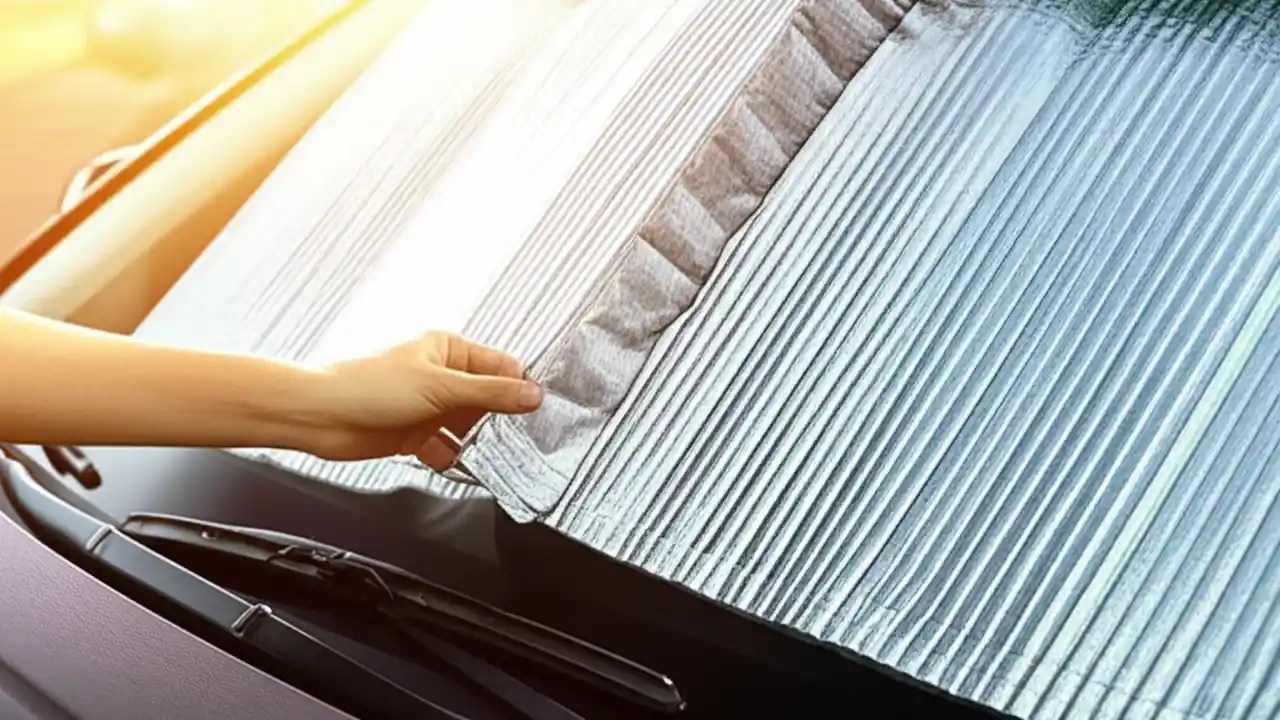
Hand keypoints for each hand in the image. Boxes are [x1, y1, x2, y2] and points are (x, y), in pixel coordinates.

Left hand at [296, 331, 541, 468]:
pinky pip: (447, 448)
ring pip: (468, 427)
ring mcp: (429, 406)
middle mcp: (441, 377)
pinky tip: (451, 461)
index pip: (500, 366)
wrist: (321, 417)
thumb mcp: (440, 387)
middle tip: (513, 435)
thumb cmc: (367, 387)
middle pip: (487, 400)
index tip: (535, 408)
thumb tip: (532, 394)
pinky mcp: (416, 434)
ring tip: (482, 451)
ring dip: (474, 441)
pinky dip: (451, 457)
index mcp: (448, 350)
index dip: (518, 386)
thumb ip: (490, 394)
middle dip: (497, 419)